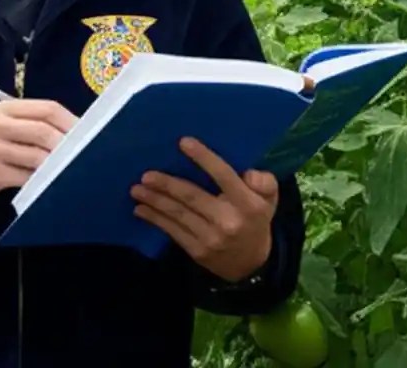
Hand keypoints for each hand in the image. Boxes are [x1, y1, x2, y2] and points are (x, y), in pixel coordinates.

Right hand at [0, 99, 76, 206]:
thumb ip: (33, 125)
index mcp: (5, 109)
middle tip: (83, 154)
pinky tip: (48, 181)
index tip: (89, 133)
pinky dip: (41, 180)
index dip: (71, 121)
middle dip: (68, 144)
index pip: (47, 109)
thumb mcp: (3, 126)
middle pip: (44, 131)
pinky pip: (26, 177)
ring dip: (57, 164)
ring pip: (37, 156)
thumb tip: (75, 133)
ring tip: (69, 168)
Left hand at [131, 137, 278, 282]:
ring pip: (178, 215)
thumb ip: (264, 182)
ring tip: (136, 189)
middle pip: (192, 197)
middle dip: (167, 185)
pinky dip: (155, 220)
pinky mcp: (197, 252)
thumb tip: (248, 173)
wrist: (251, 264)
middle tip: (146, 174)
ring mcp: (211, 239)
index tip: (183, 142)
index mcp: (247, 204)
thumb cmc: (255, 220)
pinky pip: (173, 232)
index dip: (203, 158)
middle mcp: (228, 221)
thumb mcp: (269, 199)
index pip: (223, 176)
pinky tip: (141, 210)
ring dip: (155, 201)